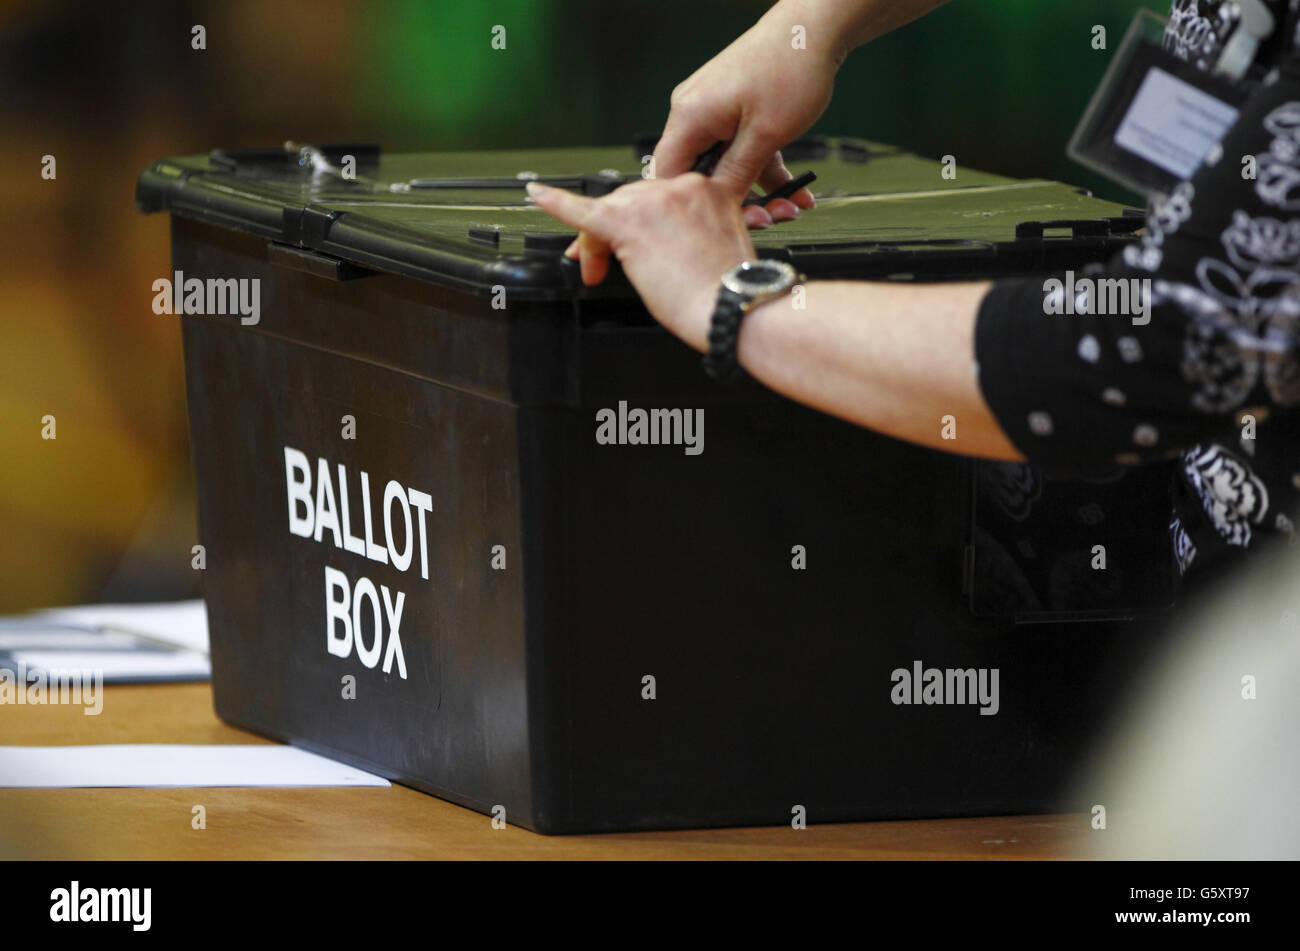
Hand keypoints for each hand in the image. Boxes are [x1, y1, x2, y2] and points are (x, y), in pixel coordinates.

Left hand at [527, 174, 755, 351]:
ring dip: (597, 242)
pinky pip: (583, 210)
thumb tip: (671, 241)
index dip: (644, 222)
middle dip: (617, 235)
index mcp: (708, 189)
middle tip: (609, 267)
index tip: (639, 245)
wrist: (731, 307)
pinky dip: (556, 202)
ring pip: (610, 210)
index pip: (661, 196)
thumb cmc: (730, 289)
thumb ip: (701, 229)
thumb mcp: (726, 243)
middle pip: (631, 200)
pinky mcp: (628, 223)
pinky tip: (538, 195)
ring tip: (598, 270)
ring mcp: (654, 202)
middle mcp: (681, 186)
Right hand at [654, 11, 838, 226]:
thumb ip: (736, 175)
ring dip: (759, 190)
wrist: (814, 29)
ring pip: (727, 167)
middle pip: (700, 175)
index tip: (716, 225)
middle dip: (735, 202)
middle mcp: (694, 112)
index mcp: (689, 116)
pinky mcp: (733, 111)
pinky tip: (793, 188)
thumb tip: (717, 205)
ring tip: (790, 206)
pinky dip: (765, 170)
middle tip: (767, 219)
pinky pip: (742, 151)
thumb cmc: (789, 67)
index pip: (668, 176)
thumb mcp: (765, 135)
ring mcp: (714, 111)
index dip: (687, 207)